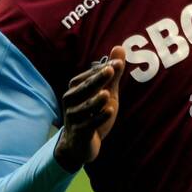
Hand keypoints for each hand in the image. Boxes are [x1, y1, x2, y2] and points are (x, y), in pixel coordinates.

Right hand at [54, 46, 125, 171]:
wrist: (80, 144)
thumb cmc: (93, 113)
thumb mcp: (107, 91)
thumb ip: (113, 73)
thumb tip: (120, 47)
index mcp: (76, 89)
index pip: (88, 76)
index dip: (102, 70)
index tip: (118, 62)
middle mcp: (71, 101)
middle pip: (83, 89)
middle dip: (97, 80)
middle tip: (110, 70)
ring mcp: (74, 118)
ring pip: (84, 108)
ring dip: (95, 101)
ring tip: (107, 94)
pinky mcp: (80, 133)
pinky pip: (88, 125)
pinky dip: (99, 118)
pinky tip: (109, 111)